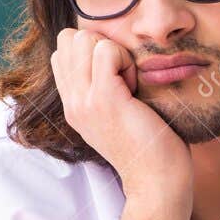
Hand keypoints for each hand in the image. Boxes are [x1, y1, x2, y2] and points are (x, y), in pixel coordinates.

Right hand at [51, 28, 189, 199]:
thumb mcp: (116, 115)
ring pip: (83, 39)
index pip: (62, 51)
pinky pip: (106, 50)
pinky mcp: (104, 99)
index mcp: (72, 104)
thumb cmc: (149, 147)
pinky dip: (126, 59)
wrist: (156, 181)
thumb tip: (111, 55)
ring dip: (115, 51)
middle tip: (125, 77)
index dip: (92, 50)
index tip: (117, 76)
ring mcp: (83, 100)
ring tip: (130, 83)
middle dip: (101, 45)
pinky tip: (136, 86)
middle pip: (68, 39)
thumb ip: (104, 88)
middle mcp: (71, 102)